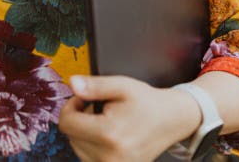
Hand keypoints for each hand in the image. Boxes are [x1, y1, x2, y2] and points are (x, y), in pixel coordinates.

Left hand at [58, 75, 201, 161]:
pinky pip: (89, 158)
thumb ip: (94, 86)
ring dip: (84, 133)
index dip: (70, 106)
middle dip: (78, 119)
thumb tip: (72, 83)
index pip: (67, 123)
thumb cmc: (147, 102)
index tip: (82, 99)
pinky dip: (91, 146)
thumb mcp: (122, 86)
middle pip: (71, 136)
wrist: (172, 120)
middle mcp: (110, 157)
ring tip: (104, 121)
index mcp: (109, 134)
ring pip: (77, 148)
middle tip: (96, 108)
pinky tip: (106, 135)